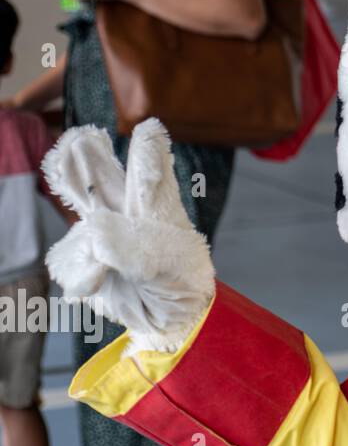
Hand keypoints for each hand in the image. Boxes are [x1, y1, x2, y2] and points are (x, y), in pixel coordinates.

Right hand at [43, 119, 215, 355]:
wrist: (165, 317)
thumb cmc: (179, 281)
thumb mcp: (164, 262)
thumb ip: (128, 243)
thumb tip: (93, 226)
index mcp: (159, 205)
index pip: (151, 174)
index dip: (148, 152)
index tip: (150, 128)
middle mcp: (127, 212)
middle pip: (103, 177)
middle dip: (89, 156)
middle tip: (81, 138)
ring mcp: (101, 232)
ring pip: (79, 212)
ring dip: (78, 214)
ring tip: (90, 229)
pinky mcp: (80, 256)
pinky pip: (70, 259)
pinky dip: (83, 275)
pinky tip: (101, 281)